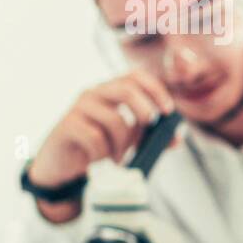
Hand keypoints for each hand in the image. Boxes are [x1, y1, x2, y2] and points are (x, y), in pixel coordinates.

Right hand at [30, 69, 177, 222]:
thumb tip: (178, 137)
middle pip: (126, 89)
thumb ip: (154, 138)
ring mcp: (79, 107)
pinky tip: (101, 160)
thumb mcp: (131, 141)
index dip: (156, 89)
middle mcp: (95, 93)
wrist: (64, 166)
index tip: (167, 111)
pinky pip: (95, 137)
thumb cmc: (101, 147)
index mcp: (112, 91)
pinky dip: (105, 153)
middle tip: (148, 133)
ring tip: (119, 157)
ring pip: (114, 120)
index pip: (135, 75)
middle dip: (145, 112)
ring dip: (124, 144)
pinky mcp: (67, 125)